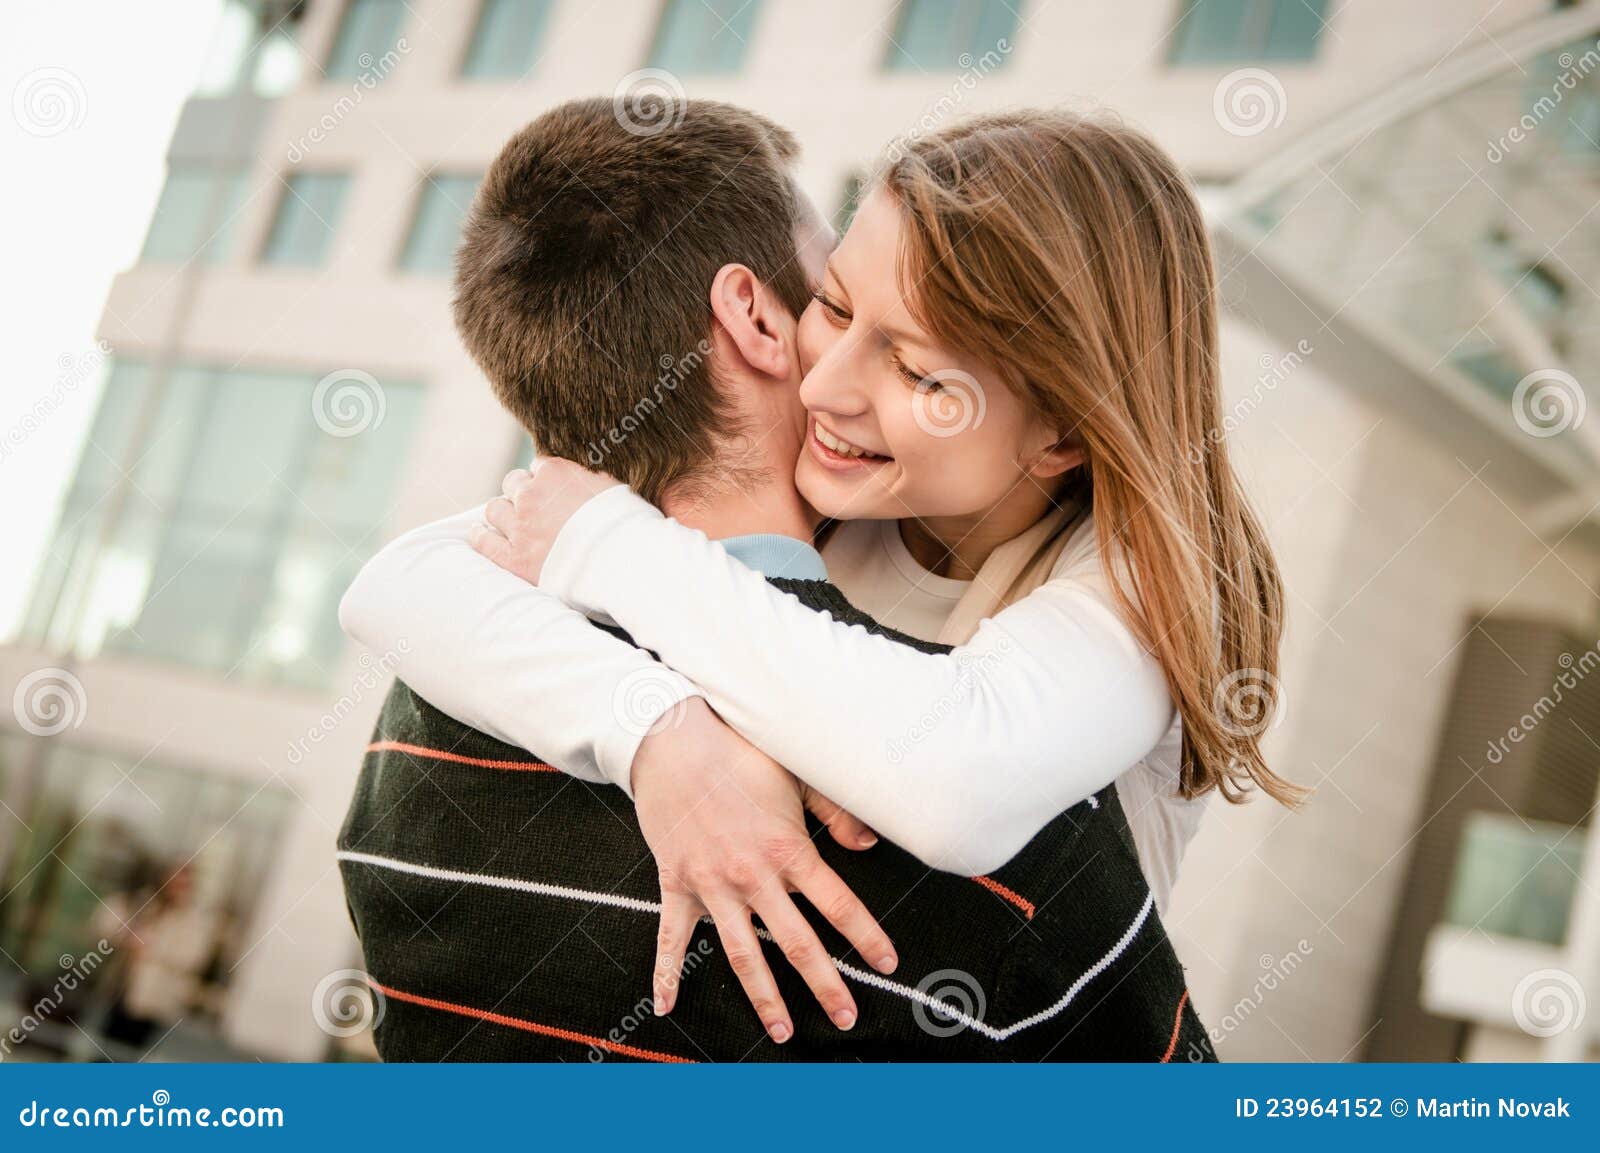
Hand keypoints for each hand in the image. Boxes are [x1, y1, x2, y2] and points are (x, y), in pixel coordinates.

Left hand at [470, 461, 620, 583]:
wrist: (622, 563)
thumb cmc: (626, 526)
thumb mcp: (613, 489)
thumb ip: (591, 481)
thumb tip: (588, 479)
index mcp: (556, 472)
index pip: (540, 466)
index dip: (547, 480)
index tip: (555, 491)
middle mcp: (531, 494)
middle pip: (513, 484)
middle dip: (523, 494)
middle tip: (535, 509)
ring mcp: (519, 527)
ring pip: (495, 509)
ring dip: (503, 513)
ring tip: (510, 523)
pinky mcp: (513, 559)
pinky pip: (483, 541)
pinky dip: (481, 536)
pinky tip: (481, 534)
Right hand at [633, 698, 897, 1042]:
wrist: (673, 741)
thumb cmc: (740, 753)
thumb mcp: (797, 775)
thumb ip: (837, 811)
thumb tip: (871, 844)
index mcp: (788, 850)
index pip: (839, 904)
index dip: (867, 937)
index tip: (888, 964)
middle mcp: (753, 876)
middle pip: (797, 943)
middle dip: (826, 984)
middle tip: (847, 1017)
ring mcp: (712, 885)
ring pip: (743, 955)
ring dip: (764, 998)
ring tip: (783, 1032)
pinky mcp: (676, 884)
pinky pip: (671, 939)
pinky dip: (665, 974)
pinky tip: (665, 1007)